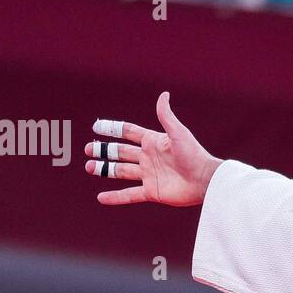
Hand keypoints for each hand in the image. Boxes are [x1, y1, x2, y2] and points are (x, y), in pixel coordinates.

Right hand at [86, 91, 222, 206]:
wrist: (205, 180)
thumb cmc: (194, 155)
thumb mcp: (178, 133)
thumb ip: (166, 115)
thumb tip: (164, 94)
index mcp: (153, 142)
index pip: (128, 132)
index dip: (113, 129)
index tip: (96, 127)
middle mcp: (148, 158)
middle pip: (120, 153)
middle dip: (103, 151)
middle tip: (87, 149)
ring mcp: (148, 175)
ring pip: (121, 172)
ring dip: (104, 170)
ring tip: (89, 167)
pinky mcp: (151, 192)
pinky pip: (129, 195)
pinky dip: (115, 197)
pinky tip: (101, 198)